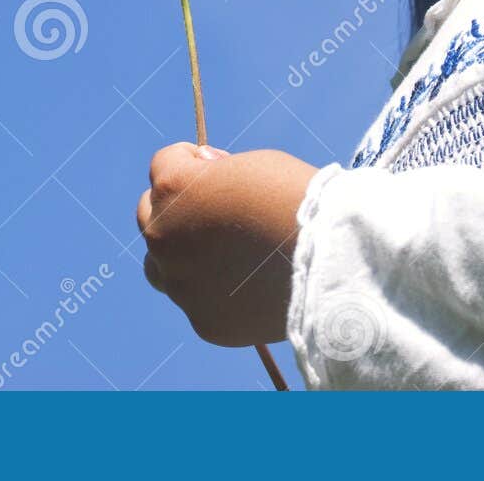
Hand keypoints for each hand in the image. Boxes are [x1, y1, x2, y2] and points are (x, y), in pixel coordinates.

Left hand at [135, 141, 319, 346]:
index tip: (213, 165)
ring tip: (219, 253)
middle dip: (176, 208)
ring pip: (160, 267)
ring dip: (179, 255)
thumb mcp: (252, 165)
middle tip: (213, 209)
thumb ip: (216, 174)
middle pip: (150, 216)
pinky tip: (246, 284)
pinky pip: (197, 300)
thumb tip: (204, 179)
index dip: (190, 161)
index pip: (163, 165)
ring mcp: (181, 285)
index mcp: (174, 189)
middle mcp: (164, 237)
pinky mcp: (204, 321)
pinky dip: (212, 291)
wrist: (332, 260)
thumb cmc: (297, 198)